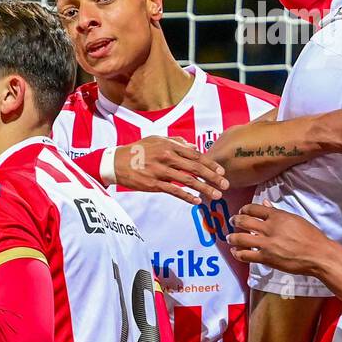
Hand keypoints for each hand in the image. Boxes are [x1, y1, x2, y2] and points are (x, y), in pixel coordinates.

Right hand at [115, 136, 229, 204]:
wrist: (116, 162)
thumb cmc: (138, 150)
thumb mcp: (157, 139)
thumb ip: (176, 142)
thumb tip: (194, 147)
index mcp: (170, 145)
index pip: (196, 155)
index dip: (210, 164)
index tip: (222, 172)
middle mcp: (167, 157)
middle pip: (196, 168)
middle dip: (213, 177)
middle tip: (225, 185)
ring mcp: (161, 171)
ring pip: (188, 181)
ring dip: (204, 189)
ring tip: (215, 195)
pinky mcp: (154, 184)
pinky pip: (174, 191)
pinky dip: (187, 197)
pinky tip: (197, 201)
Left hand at [229, 203, 338, 275]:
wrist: (318, 255)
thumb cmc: (311, 237)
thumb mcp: (295, 219)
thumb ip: (277, 212)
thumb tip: (265, 203)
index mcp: (278, 216)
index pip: (254, 208)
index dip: (244, 209)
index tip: (242, 211)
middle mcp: (270, 228)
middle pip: (244, 221)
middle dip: (235, 220)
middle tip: (232, 221)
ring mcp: (267, 244)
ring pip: (240, 238)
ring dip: (232, 237)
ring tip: (229, 238)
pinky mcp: (266, 258)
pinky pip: (245, 255)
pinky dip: (237, 253)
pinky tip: (235, 252)